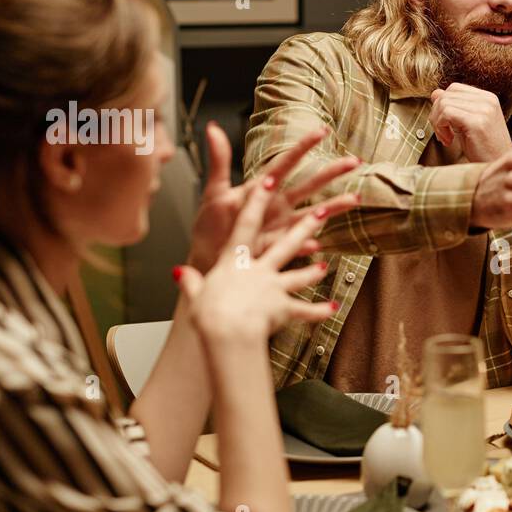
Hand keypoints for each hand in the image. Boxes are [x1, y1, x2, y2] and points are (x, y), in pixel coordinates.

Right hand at [176, 179, 340, 347]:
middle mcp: (259, 270)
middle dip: (305, 226)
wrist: (228, 331)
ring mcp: (274, 288)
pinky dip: (318, 312)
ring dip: (312, 271)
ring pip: (299, 275)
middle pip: (286, 244)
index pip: (246, 225)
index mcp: (235, 262)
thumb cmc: (209, 314)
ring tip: (324, 267)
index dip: (257, 201)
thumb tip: (179, 273)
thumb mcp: (195, 294)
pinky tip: (332, 309)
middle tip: (323, 212)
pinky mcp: (284, 309)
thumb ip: (190, 282)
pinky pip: (304, 311)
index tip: (269, 180)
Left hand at [187, 122, 361, 273]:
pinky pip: (297, 246)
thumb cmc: (211, 225)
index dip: (304, 147)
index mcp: (263, 189)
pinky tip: (317, 245)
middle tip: (354, 161)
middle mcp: (277, 205)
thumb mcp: (214, 191)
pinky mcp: (278, 248)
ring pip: (312, 214)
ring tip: (354, 199)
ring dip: (333, 207)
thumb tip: (212, 128)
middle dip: (332, 173)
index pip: (286, 163)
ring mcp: (281, 227)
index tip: (322, 131)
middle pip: (309, 185)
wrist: (207, 255)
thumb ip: (219, 161)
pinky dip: (306, 246)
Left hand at [429, 84, 511, 161]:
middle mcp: (487, 100)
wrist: (498, 167)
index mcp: (488, 98)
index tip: (445, 125)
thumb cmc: (485, 151)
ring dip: (438, 123)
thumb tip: (435, 93)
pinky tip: (449, 141)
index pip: (454, 89)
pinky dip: (440, 128)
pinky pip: (446, 114)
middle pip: (446, 95)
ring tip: (447, 138)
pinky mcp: (477, 122)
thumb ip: (455, 107)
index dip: (442, 105)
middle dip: (436, 115)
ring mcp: (483, 110)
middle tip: (442, 134)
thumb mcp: (468, 124)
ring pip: (443, 103)